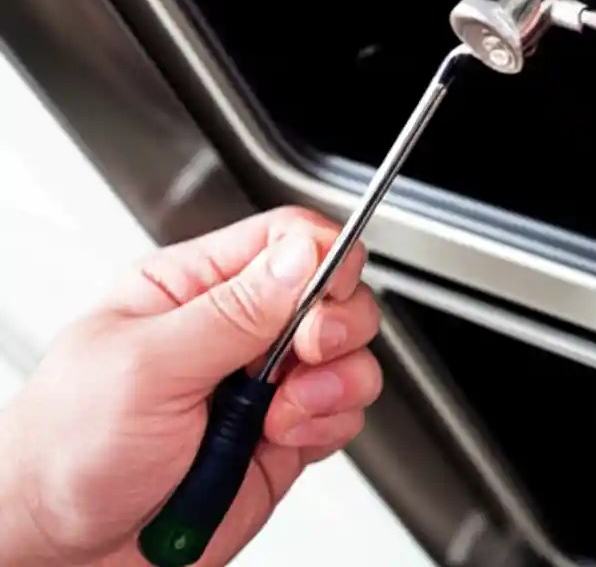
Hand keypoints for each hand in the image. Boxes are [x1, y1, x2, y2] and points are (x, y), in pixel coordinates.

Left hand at [0, 207, 382, 565]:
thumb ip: (232, 311)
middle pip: (332, 296)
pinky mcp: (285, 437)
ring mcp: (263, 387)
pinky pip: (343, 415)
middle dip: (337, 325)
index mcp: (192, 289)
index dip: (323, 256)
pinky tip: (284, 438)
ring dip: (334, 385)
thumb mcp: (145, 367)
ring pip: (348, 358)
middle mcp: (236, 332)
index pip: (283, 241)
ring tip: (284, 411)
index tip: (329, 290)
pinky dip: (329, 426)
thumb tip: (302, 256)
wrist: (65, 552)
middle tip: (310, 352)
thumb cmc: (66, 452)